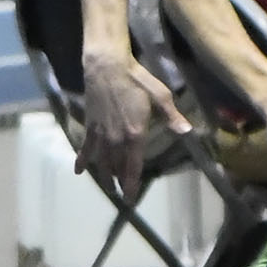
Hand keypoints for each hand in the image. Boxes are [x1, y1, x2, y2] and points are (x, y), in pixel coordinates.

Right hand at [77, 48, 191, 199]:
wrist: (107, 67)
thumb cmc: (137, 80)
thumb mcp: (160, 96)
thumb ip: (171, 116)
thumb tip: (188, 131)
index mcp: (135, 134)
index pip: (133, 166)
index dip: (132, 184)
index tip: (131, 198)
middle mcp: (116, 138)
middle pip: (116, 168)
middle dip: (120, 183)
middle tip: (122, 195)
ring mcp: (101, 133)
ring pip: (101, 162)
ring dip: (104, 176)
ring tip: (108, 188)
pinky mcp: (90, 126)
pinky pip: (85, 148)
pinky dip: (82, 160)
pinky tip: (78, 171)